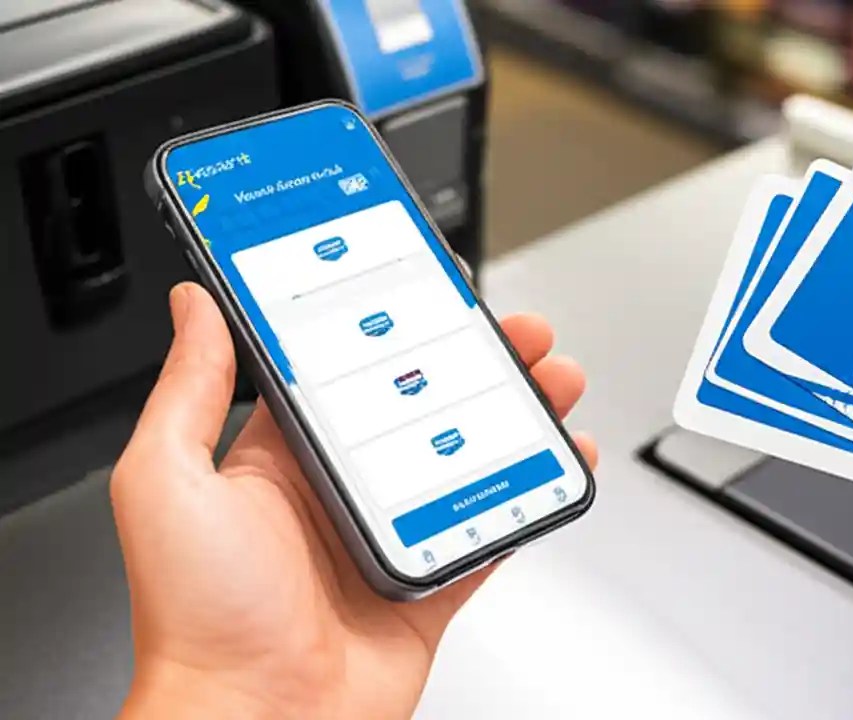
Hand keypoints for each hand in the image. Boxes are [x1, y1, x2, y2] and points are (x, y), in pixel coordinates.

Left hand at [114, 283, 597, 718]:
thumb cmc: (197, 618)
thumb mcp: (168, 481)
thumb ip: (189, 391)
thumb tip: (192, 307)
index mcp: (280, 458)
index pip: (347, 366)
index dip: (394, 321)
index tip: (429, 282)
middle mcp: (340, 489)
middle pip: (427, 402)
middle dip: (477, 357)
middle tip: (513, 327)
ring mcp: (392, 533)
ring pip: (472, 453)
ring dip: (518, 410)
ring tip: (553, 377)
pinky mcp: (431, 578)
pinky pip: (496, 524)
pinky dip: (536, 491)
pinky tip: (563, 459)